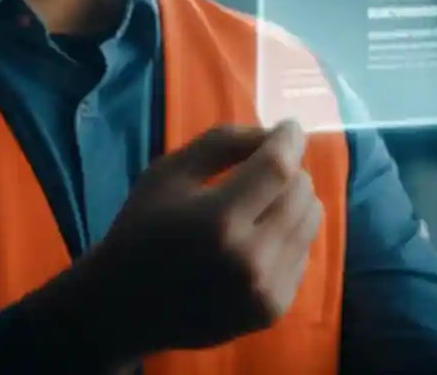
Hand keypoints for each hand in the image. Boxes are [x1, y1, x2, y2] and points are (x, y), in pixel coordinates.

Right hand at [27, 120, 322, 365]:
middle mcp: (250, 259)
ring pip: (310, 220)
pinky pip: (304, 252)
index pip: (279, 168)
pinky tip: (256, 239)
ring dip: (293, 201)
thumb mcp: (169, 173)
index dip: (289, 140)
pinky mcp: (273, 309)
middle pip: (301, 192)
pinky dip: (288, 236)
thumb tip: (277, 135)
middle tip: (262, 170)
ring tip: (260, 202)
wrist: (125, 309)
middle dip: (288, 170)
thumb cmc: (143, 230)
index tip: (288, 127)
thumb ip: (224, 143)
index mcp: (218, 220)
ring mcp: (265, 289)